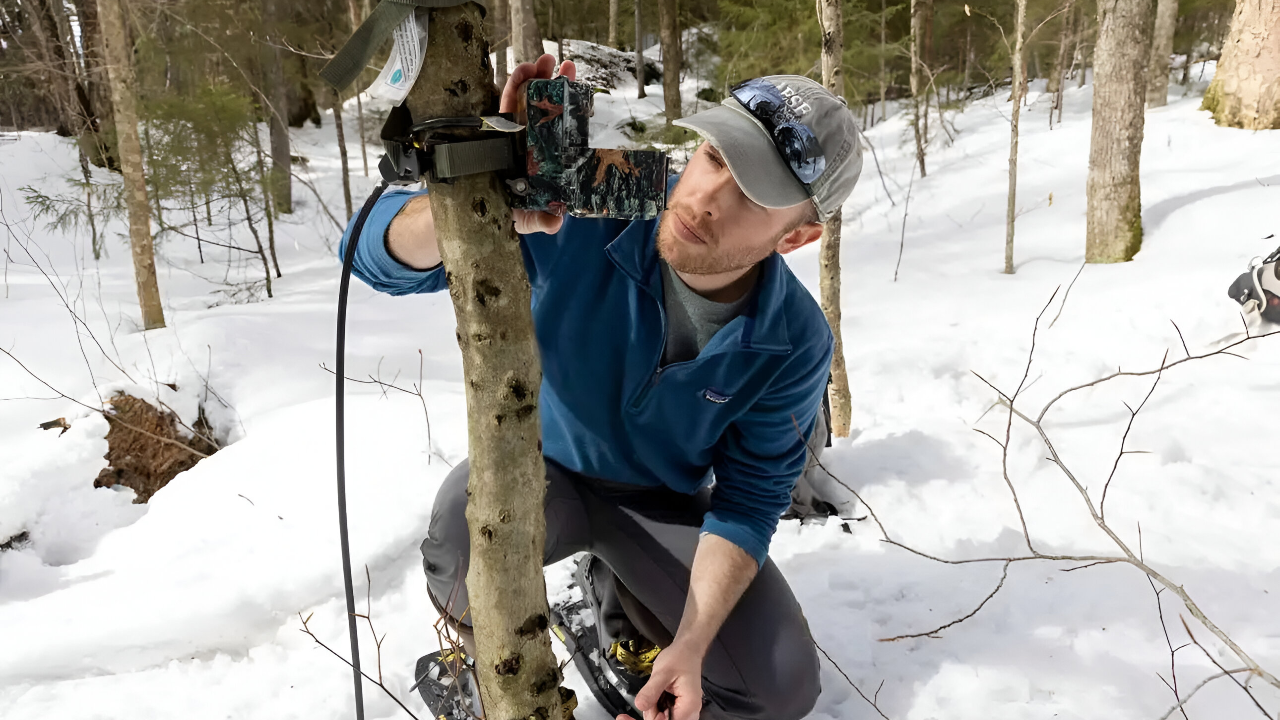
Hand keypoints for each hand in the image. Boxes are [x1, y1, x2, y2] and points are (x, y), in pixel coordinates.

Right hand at [501, 54, 575, 234]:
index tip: (582, 96)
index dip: (571, 111)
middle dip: (557, 84)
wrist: (476, 211)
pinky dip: (514, 84)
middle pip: (547, 108)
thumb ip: (540, 220)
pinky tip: (523, 71)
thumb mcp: (527, 219)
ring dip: (536, 77)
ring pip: (527, 99)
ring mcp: (514, 132)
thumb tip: (555, 223)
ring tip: (545, 60)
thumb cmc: (508, 211)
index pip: (561, 130)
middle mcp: (532, 141)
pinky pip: (505, 102)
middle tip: (567, 66)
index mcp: (545, 158)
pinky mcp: (495, 128)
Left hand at [618, 641, 702, 719]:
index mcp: (688, 706)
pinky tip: (646, 699)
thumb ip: (651, 690)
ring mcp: (682, 712)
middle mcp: (688, 714)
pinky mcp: (675, 709)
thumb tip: (639, 706)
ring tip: (647, 692)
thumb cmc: (679, 658)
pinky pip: (661, 716)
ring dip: (649, 711)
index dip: (654, 719)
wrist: (687, 651)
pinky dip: (651, 709)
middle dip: (649, 715)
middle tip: (634, 706)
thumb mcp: (663, 672)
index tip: (642, 708)